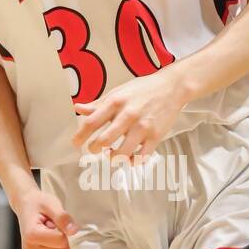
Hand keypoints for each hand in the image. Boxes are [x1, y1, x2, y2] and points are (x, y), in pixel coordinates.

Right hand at [14, 189, 78, 248]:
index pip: (62, 241)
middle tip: (52, 229)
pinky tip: (49, 242)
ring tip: (50, 235)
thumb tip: (74, 230)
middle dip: (63, 240)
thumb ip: (63, 217)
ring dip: (61, 247)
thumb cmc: (38, 204)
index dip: (64, 231)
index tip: (53, 222)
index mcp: (32, 235)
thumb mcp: (52, 204)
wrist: (26, 206)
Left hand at [71, 70, 187, 159]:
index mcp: (116, 102)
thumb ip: (98, 104)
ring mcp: (143, 127)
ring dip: (112, 158)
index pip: (92, 122)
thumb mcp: (118, 92)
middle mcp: (128, 115)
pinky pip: (141, 157)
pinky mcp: (156, 136)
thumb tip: (78, 108)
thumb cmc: (143, 89)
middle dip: (94, 149)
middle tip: (94, 149)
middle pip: (104, 140)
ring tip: (111, 154)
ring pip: (122, 153)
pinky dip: (132, 161)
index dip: (80, 135)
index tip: (76, 143)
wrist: (172, 87)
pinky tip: (129, 157)